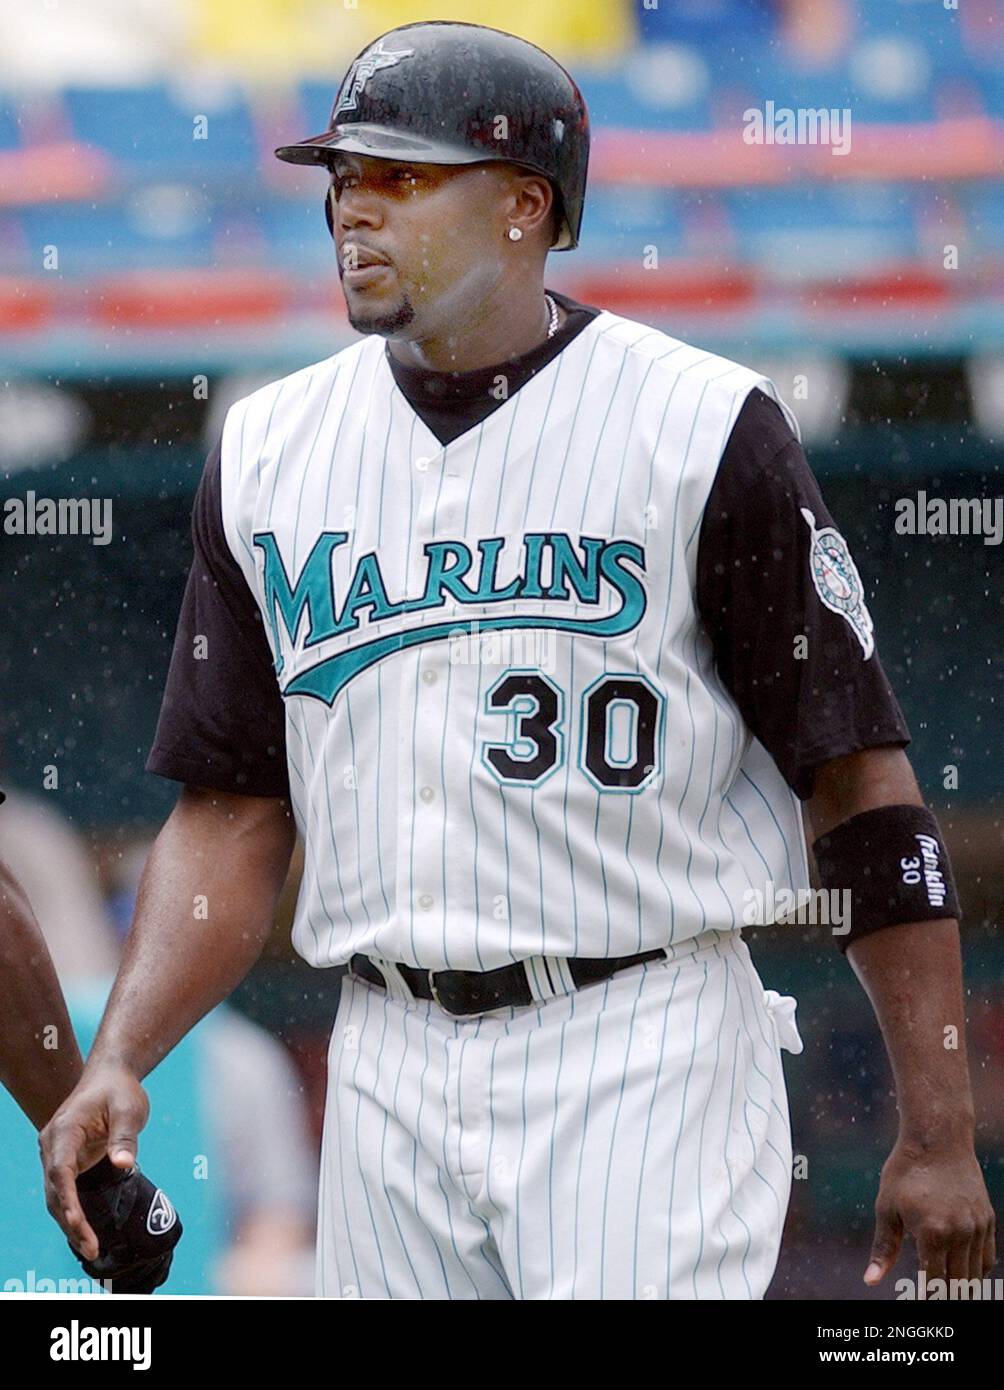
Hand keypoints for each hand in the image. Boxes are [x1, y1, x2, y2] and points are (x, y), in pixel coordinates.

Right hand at [38, 1063, 149, 1261]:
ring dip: (70, 1222)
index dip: (67, 1200)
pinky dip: (72, 1212)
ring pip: (56, 1195)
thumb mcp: (129, 1109)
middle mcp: (53, 1144)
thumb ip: (125, 1137)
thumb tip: (125, 1164)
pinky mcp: (65, 1160)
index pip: (59, 1171)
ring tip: (91, 1248)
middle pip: (55, 1190)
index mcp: (65, 1130)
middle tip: (92, 1248)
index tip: (77, 1223)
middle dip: (70, 1221)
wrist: (110, 1075)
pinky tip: (84, 1231)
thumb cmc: (119, 1090)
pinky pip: (63, 1191)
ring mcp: (56, 1153)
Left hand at [865, 1133, 995, 1289]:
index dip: (926, 1299)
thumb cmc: (906, 1171)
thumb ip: (882, 1248)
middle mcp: (960, 1234)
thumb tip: (870, 1281)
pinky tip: (961, 1272)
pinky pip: (986, 1258)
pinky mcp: (987, 1219)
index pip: (934, 1284)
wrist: (938, 1138)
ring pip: (975, 1275)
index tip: (916, 1303)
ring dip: (961, 1287)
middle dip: (945, 1297)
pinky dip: (976, 1271)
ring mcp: (977, 1227)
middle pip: (958, 1285)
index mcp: (933, 1233)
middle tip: (931, 1298)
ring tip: (946, 1292)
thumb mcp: (886, 1207)